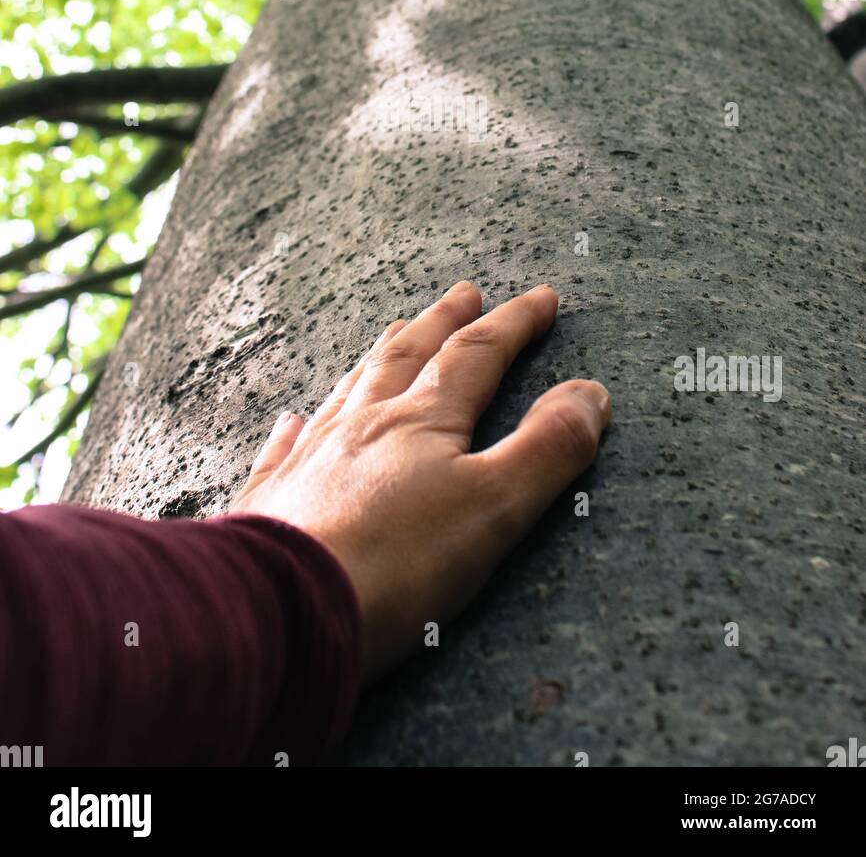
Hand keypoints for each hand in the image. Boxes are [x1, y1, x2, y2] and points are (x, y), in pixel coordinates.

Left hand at [230, 281, 610, 683]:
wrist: (280, 610)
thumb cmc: (394, 565)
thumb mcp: (494, 507)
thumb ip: (547, 448)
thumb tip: (590, 393)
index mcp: (420, 421)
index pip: (477, 355)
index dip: (514, 324)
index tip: (541, 298)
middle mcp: (361, 425)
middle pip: (408, 356)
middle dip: (442, 321)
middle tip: (463, 293)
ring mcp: (309, 460)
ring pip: (350, 390)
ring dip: (379, 357)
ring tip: (393, 334)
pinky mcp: (270, 503)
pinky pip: (284, 449)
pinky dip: (295, 429)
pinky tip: (291, 421)